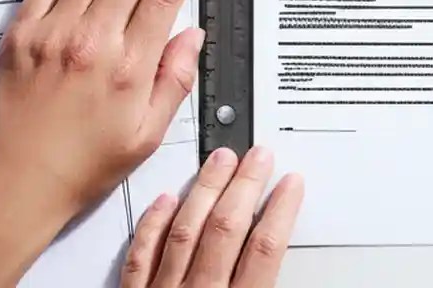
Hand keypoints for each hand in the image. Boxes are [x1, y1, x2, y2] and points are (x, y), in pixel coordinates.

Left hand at [120, 147, 303, 287]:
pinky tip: (165, 199)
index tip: (291, 184)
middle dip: (245, 185)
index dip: (281, 210)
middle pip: (226, 228)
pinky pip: (141, 255)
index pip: (264, 248)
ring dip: (205, 190)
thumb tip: (290, 272)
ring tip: (220, 161)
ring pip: (186, 230)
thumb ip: (265, 286)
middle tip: (258, 157)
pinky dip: (154, 223)